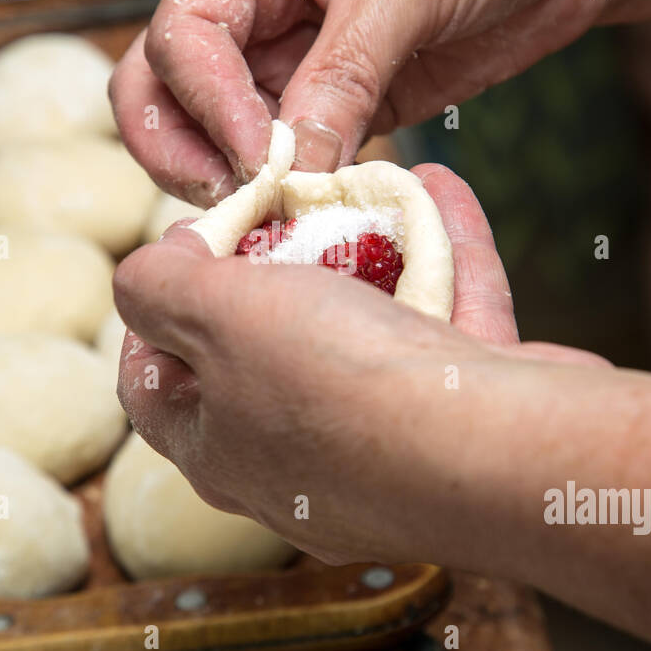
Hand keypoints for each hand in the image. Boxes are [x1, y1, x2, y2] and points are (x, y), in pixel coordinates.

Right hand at [109, 0, 604, 204]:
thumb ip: (341, 75)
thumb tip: (291, 163)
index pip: (182, 31)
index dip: (203, 98)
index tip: (253, 151)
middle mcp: (264, 6)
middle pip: (173, 90)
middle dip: (184, 148)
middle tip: (234, 199)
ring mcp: (305, 61)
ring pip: (230, 135)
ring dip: (244, 181)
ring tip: (280, 215)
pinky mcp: (354, 104)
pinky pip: (303, 157)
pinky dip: (304, 190)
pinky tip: (323, 209)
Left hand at [113, 164, 606, 563]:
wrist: (498, 456)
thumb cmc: (339, 385)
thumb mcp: (216, 314)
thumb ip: (160, 286)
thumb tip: (153, 267)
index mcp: (220, 453)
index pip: (153, 389)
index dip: (152, 315)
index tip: (184, 250)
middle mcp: (297, 467)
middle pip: (264, 356)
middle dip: (272, 273)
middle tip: (280, 212)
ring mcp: (387, 453)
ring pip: (365, 339)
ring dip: (364, 257)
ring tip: (362, 183)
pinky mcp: (463, 426)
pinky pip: (445, 330)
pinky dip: (441, 258)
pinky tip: (438, 191)